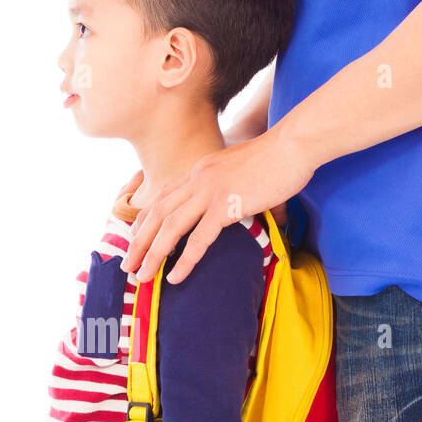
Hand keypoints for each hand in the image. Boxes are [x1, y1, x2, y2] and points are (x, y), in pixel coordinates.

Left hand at [120, 127, 314, 284]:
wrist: (294, 145)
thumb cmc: (276, 159)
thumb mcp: (240, 170)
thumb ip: (228, 185)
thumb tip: (233, 205)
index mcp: (200, 170)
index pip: (163, 197)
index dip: (145, 221)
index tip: (135, 239)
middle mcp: (198, 178)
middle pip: (157, 214)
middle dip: (138, 242)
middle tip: (127, 265)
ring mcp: (211, 191)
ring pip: (170, 228)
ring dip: (153, 255)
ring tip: (142, 276)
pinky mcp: (227, 205)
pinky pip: (199, 239)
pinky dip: (184, 261)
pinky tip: (175, 277)